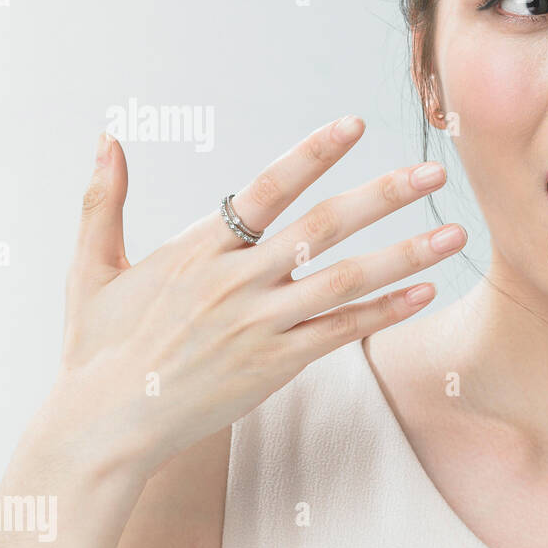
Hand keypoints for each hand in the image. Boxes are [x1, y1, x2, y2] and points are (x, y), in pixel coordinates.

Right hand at [51, 116, 466, 477]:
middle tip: (433, 171)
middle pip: (324, 226)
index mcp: (199, 248)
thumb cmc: (98, 346)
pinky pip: (344, 332)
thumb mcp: (92, 268)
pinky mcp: (277, 363)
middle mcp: (237, 280)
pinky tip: (425, 293)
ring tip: (454, 234)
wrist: (107, 423)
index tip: (356, 124)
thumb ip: (105, 200)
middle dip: (385, 195)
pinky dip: (386, 311)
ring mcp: (261, 323)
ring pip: (347, 279)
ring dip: (406, 254)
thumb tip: (109, 138)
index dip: (313, 153)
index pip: (268, 186)